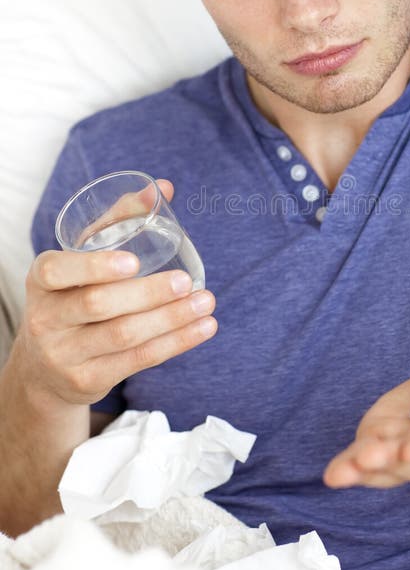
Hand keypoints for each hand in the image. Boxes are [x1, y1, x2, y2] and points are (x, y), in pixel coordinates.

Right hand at [10, 179, 216, 408]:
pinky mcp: (87, 380)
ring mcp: (64, 354)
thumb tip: (162, 189)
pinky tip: (204, 328)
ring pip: (123, 336)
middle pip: (98, 305)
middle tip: (186, 281)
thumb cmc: (72, 296)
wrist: (44, 368)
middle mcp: (46, 319)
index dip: (94, 266)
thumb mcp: (81, 260)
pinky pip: (138, 361)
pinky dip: (176, 343)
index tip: (133, 261)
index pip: (57, 271)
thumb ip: (117, 221)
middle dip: (147, 293)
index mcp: (42, 281)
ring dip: (171, 319)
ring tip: (206, 302)